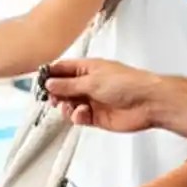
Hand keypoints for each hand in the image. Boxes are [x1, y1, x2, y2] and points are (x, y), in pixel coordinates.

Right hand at [44, 58, 160, 131]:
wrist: (148, 102)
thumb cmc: (127, 83)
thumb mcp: (92, 80)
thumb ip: (68, 85)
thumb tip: (50, 83)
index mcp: (88, 68)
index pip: (63, 69)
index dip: (50, 75)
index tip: (39, 81)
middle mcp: (90, 83)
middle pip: (63, 88)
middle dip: (55, 93)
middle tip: (51, 98)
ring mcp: (93, 100)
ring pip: (69, 105)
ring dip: (66, 107)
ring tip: (69, 107)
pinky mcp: (97, 117)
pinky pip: (79, 117)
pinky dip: (77, 117)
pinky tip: (82, 114)